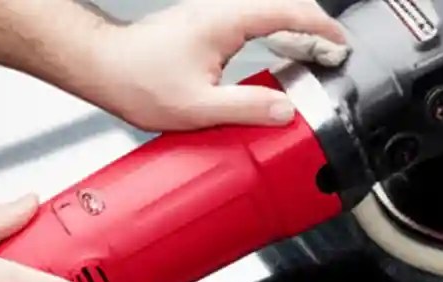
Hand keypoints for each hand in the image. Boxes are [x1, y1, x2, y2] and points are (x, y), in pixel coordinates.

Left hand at [83, 0, 347, 131]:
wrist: (102, 67)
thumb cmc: (136, 80)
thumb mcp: (198, 107)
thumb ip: (247, 109)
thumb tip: (285, 110)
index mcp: (225, 21)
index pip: (288, 12)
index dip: (321, 28)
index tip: (340, 44)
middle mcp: (220, 10)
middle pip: (282, 6)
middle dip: (314, 27)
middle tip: (333, 53)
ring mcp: (212, 15)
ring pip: (267, 11)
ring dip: (294, 29)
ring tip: (313, 54)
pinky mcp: (205, 25)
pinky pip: (251, 20)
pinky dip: (274, 32)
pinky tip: (278, 52)